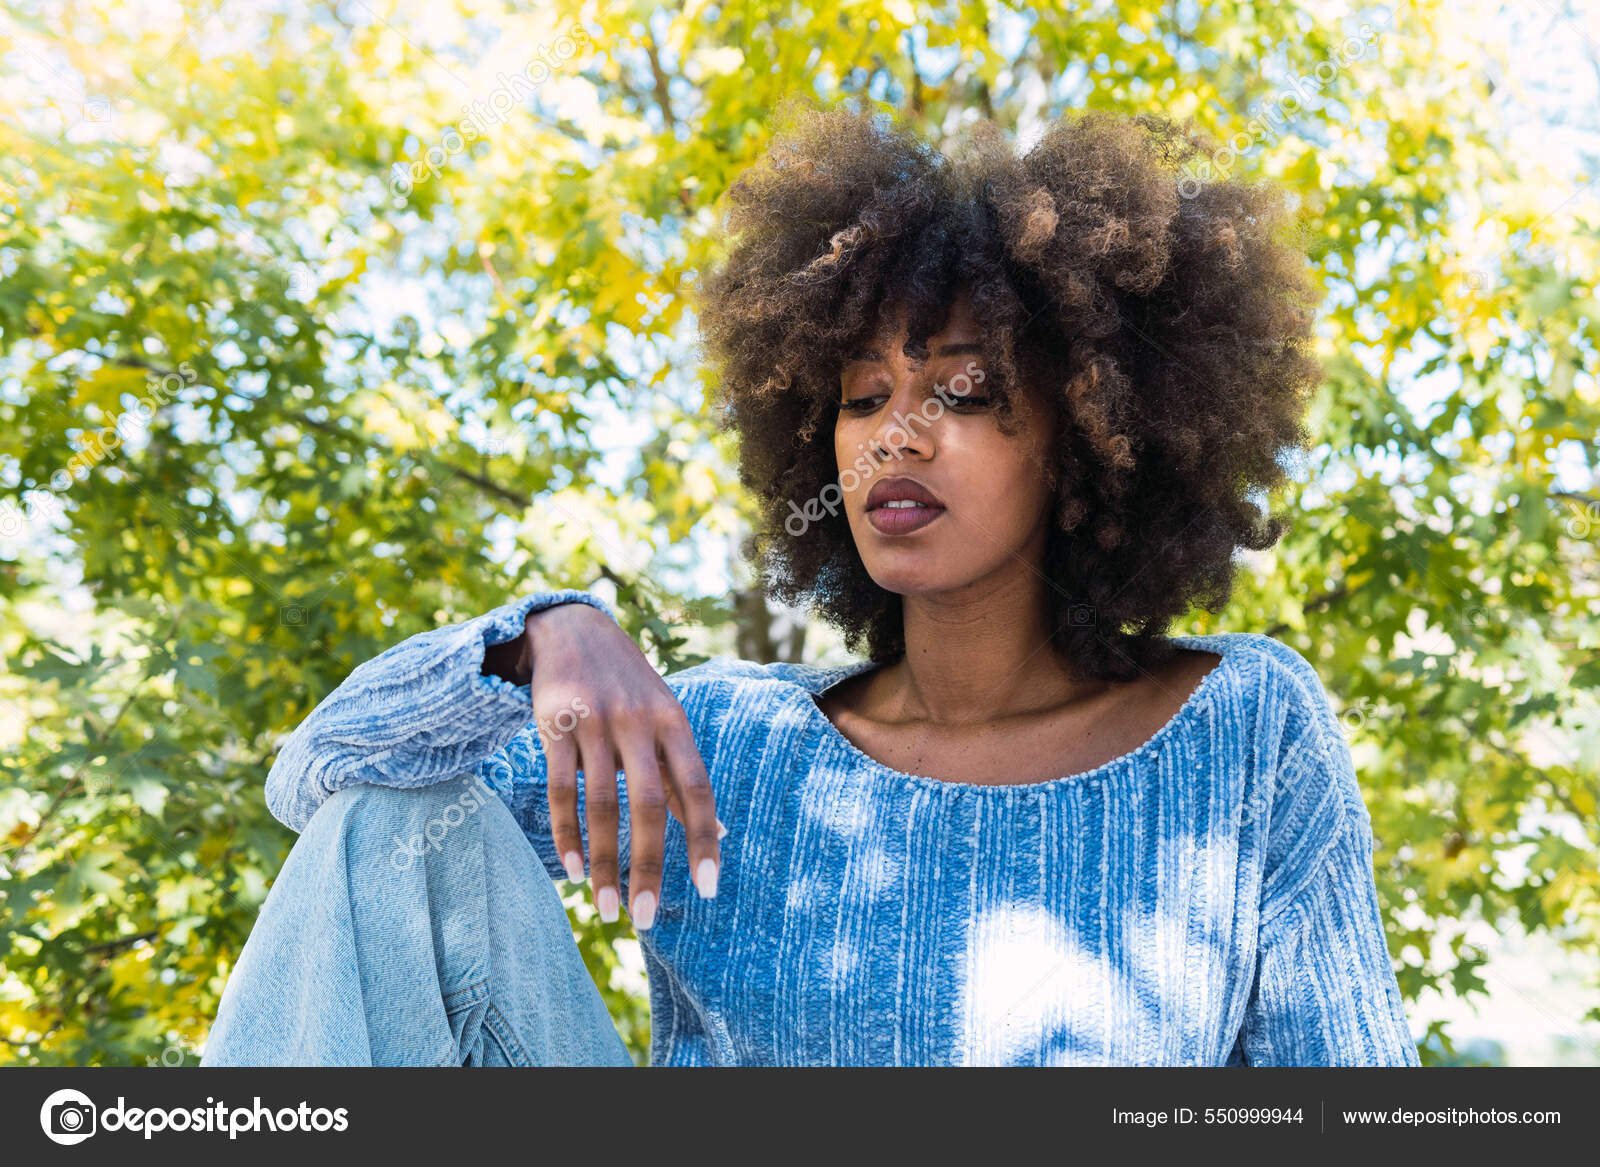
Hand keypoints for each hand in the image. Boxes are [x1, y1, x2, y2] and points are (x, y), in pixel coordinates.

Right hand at [521, 602, 720, 929]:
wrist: (572, 629)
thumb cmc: (628, 687)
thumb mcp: (664, 720)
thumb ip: (682, 776)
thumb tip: (720, 833)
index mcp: (673, 723)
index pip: (696, 789)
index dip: (704, 839)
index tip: (707, 888)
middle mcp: (637, 722)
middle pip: (647, 805)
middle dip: (648, 865)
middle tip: (645, 917)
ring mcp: (594, 723)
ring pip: (600, 804)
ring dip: (603, 862)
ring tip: (607, 907)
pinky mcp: (554, 726)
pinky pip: (560, 790)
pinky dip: (566, 834)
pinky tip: (573, 870)